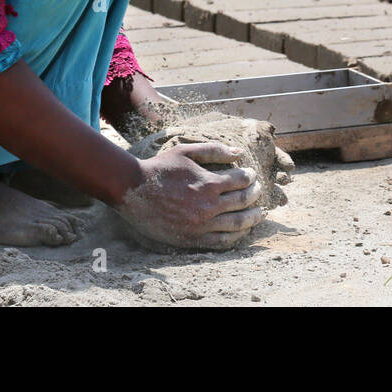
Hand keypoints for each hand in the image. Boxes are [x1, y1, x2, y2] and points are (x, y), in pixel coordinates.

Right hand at [115, 142, 265, 249]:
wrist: (132, 191)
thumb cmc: (159, 168)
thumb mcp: (186, 151)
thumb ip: (214, 150)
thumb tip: (239, 153)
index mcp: (208, 183)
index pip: (241, 181)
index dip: (250, 177)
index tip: (251, 174)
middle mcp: (208, 206)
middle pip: (243, 202)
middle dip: (254, 195)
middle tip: (258, 191)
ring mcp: (200, 225)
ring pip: (237, 224)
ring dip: (252, 218)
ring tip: (259, 213)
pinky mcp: (192, 239)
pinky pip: (221, 242)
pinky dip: (236, 237)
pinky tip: (242, 231)